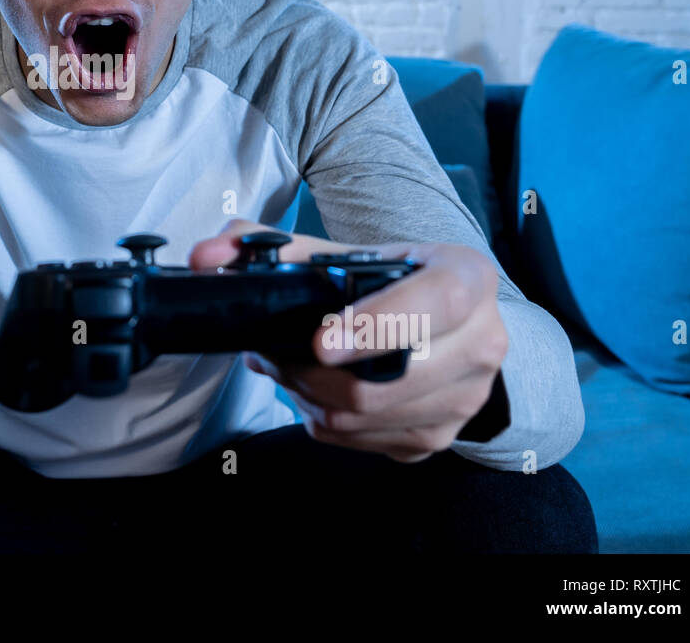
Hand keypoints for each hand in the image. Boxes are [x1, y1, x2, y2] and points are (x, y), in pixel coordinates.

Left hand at [188, 219, 507, 462]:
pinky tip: (315, 391)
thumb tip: (207, 258)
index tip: (321, 341)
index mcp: (466, 279)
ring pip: (367, 418)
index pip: (435, 304)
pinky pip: (365, 443)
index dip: (377, 325)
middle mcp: (482, 342)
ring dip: (309, 396)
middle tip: (274, 350)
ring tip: (288, 366)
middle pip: (386, 381)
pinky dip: (325, 420)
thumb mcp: (344, 251)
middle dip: (309, 370)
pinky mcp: (441, 437)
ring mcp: (465, 398)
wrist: (447, 322)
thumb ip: (267, 245)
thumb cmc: (390, 281)